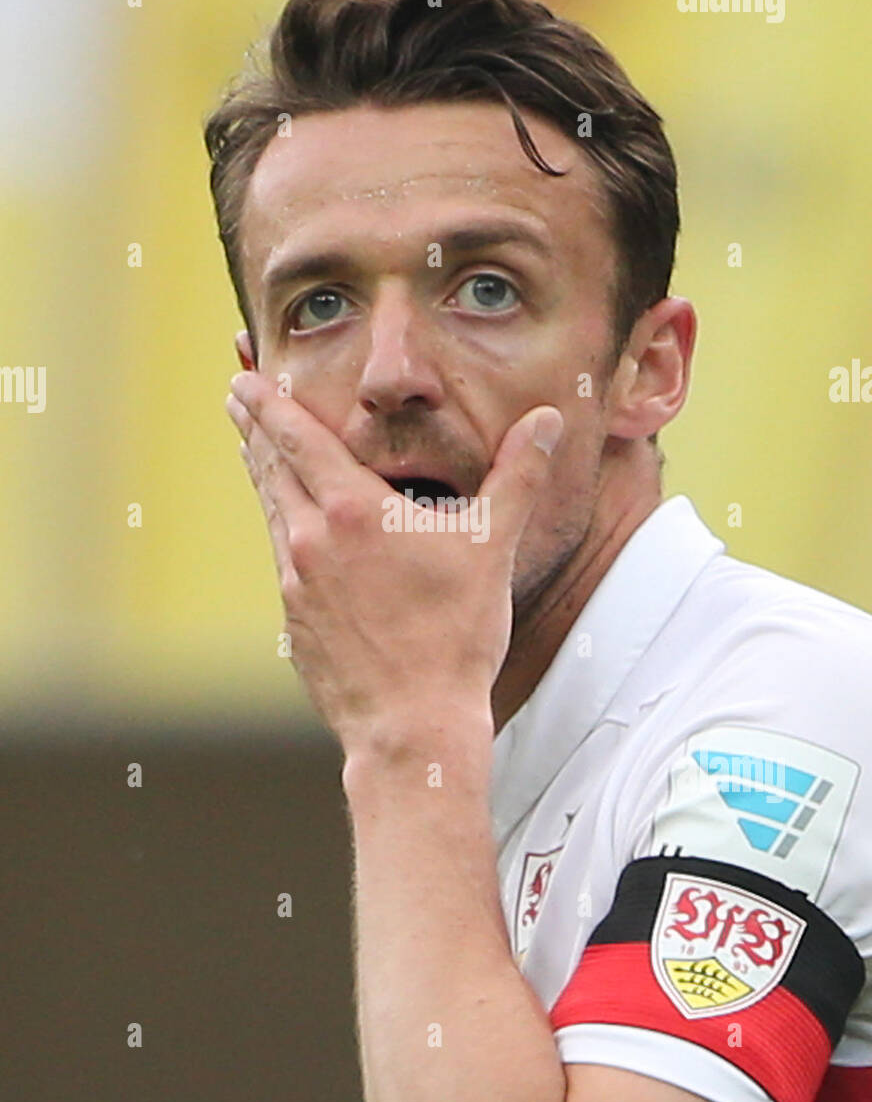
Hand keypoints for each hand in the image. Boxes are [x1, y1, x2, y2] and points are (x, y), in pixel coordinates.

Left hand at [226, 372, 562, 755]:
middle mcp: (311, 540)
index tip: (241, 376)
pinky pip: (283, 560)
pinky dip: (282, 530)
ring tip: (253, 450)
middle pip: (272, 468)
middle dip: (254, 427)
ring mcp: (296, 584)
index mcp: (352, 510)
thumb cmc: (455, 636)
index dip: (268, 403)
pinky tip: (291, 533)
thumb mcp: (491, 547)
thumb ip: (515, 476)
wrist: (412, 725)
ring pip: (272, 513)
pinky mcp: (295, 622)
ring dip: (262, 474)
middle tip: (234, 395)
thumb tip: (544, 420)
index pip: (298, 438)